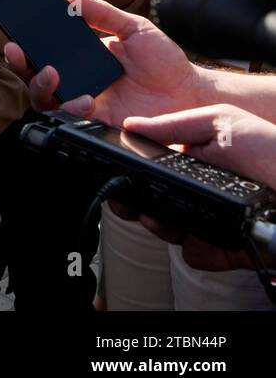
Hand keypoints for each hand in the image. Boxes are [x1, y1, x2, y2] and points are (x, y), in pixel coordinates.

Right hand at [3, 0, 208, 125]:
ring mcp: (86, 101)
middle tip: (18, 53)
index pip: (45, 51)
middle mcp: (79, 79)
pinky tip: (85, 100)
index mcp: (82, 56)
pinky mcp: (98, 121)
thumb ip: (103, 14)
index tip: (15, 36)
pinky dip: (72, 107)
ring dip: (41, 86)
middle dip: (20, 65)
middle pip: (35, 76)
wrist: (191, 94)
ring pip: (45, 100)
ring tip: (52, 74)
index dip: (25, 45)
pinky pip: (72, 118)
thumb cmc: (165, 61)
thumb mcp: (134, 28)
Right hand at [120, 105, 275, 271]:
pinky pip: (197, 255)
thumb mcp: (221, 122)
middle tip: (134, 203)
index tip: (118, 177)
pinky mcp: (227, 248)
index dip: (132, 175)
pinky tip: (205, 238)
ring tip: (166, 221)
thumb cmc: (274, 151)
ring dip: (162, 228)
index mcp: (195, 161)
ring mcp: (212, 221)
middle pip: (153, 203)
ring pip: (169, 232)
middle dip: (137, 205)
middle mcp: (201, 191)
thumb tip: (131, 124)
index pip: (152, 170)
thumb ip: (175, 124)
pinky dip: (198, 249)